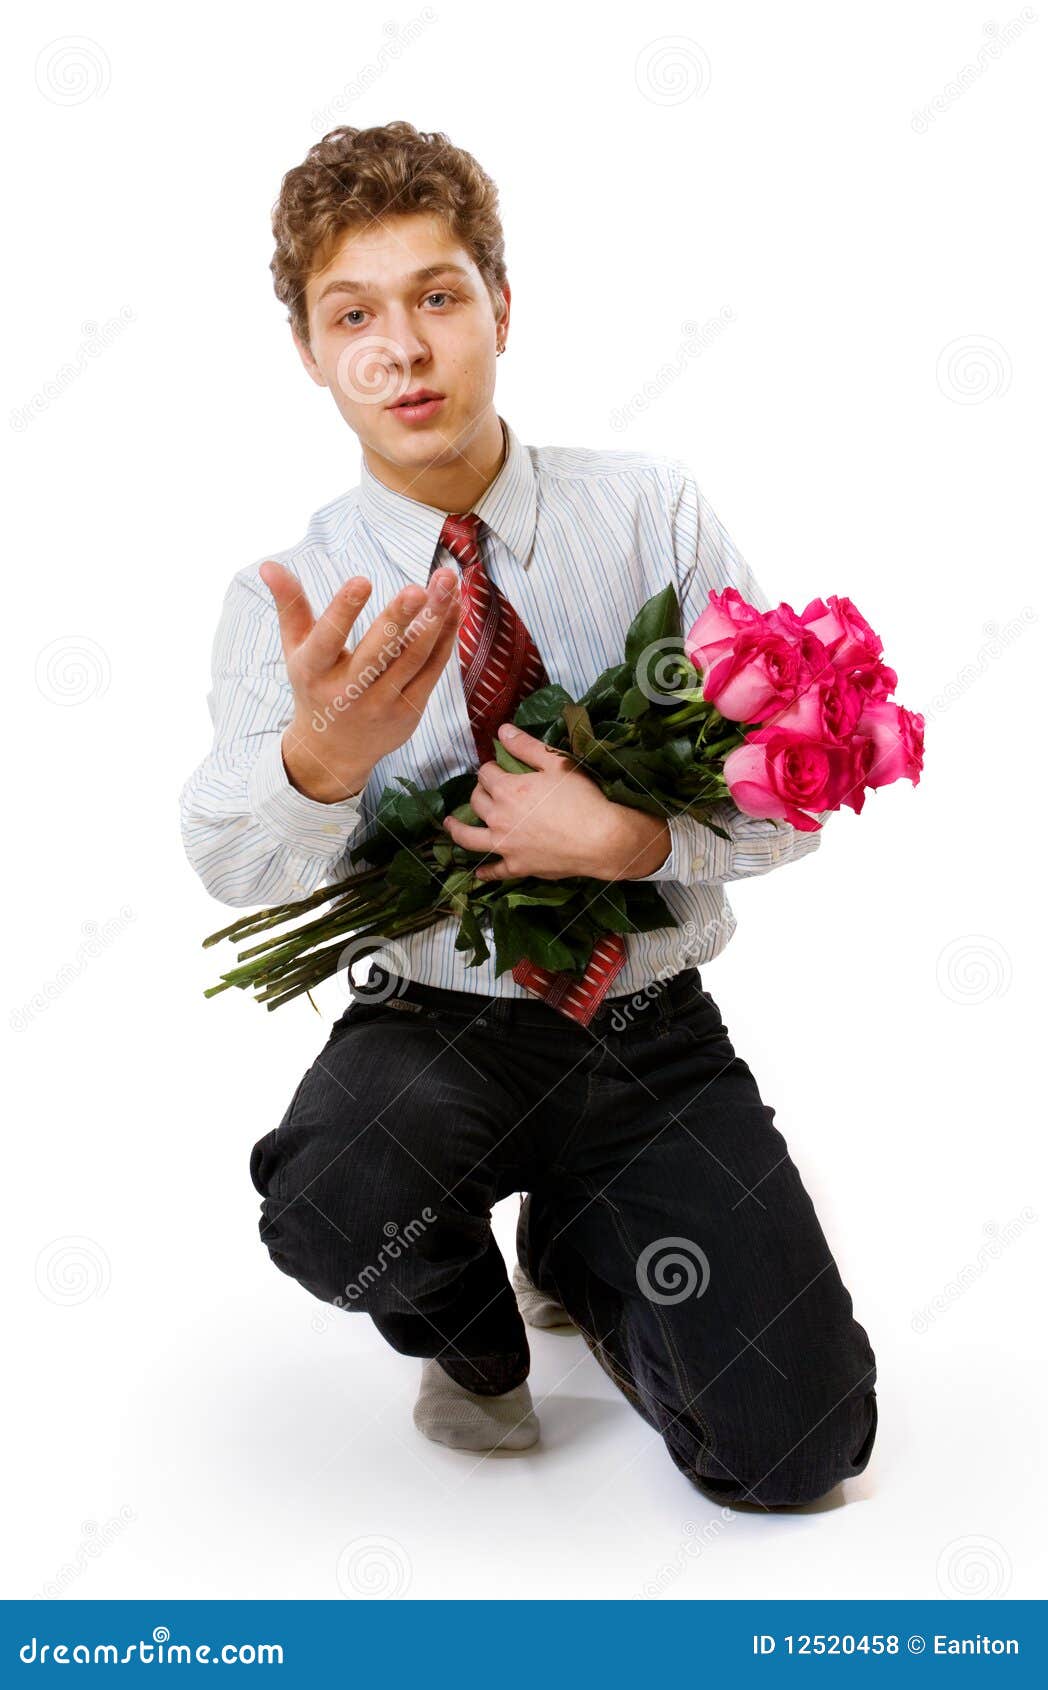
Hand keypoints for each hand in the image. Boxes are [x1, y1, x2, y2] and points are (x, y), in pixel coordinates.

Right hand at [259, 560, 460, 801]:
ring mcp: (382, 704)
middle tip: (419, 587)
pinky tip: (453, 606)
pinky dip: (445, 637)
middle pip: (378, 652)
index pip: (327, 640)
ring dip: (435, 619)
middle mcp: (348, 692)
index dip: (343, 611)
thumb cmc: (315, 686)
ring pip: (413, 658)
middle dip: (399, 618)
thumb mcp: (296, 650)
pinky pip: (432, 669)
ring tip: (446, 582)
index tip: (362, 580)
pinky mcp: (410, 711)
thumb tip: (268, 564)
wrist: (335, 751)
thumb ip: (289, 606)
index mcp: (314, 672)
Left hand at [441, 723, 671, 880]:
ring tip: (449, 824)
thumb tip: (502, 730)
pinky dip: (484, 872)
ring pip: (470, 838)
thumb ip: (526, 746)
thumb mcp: (556, 764)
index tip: (498, 767)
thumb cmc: (582, 797)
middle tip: (487, 789)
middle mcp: (499, 818)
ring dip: (457, 829)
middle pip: (477, 801)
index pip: (486, 774)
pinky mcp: (517, 867)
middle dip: (479, 791)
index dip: (491, 768)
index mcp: (507, 790)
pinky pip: (494, 871)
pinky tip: (478, 872)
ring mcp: (505, 845)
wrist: (601, 839)